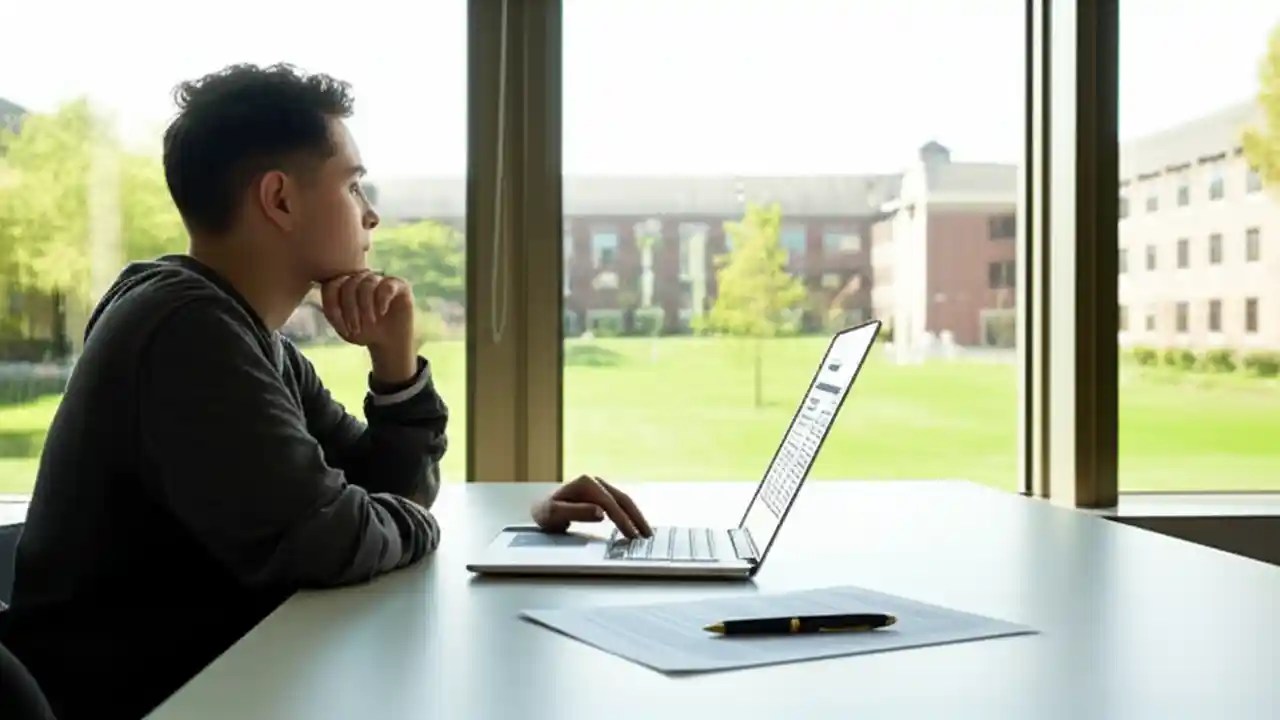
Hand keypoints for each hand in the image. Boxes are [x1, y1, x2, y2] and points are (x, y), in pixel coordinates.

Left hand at [320, 271, 414, 352]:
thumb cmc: (364, 332)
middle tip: (356, 329)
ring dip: (366, 307)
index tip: (343, 328)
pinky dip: (382, 300)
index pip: (331, 286)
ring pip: (367, 284)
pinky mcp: (398, 285)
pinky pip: (387, 286)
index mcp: (344, 285)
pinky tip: (382, 313)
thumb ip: (332, 312)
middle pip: (349, 285)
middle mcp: (361, 278)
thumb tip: (326, 299)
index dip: (334, 307)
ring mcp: (380, 279)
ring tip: (370, 323)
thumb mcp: (343, 327)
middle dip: (351, 310)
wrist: (389, 342)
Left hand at [532, 476, 652, 538]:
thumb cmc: (545, 513)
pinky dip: (629, 514)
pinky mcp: (601, 493)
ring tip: (646, 532)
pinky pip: (619, 503)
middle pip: (622, 499)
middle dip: (636, 517)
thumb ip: (578, 512)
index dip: (622, 520)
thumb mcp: (555, 514)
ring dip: (636, 516)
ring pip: (623, 500)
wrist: (539, 508)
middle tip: (647, 535)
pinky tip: (635, 525)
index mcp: (585, 483)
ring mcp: (599, 486)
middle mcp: (595, 481)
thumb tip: (601, 512)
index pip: (610, 503)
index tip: (631, 535)